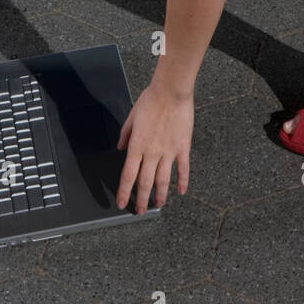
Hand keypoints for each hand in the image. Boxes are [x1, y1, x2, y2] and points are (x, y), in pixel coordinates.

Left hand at [115, 82, 193, 213]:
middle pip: (145, 183)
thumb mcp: (131, 117)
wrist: (171, 92)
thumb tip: (120, 147)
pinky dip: (182, 181)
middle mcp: (152, 153)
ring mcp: (169, 152)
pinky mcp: (183, 148)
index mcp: (137, 146)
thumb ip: (125, 135)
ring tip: (158, 205)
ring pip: (163, 180)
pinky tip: (181, 191)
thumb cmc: (151, 100)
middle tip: (140, 211)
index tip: (121, 202)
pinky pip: (183, 169)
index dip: (124, 191)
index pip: (128, 175)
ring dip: (160, 195)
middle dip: (141, 199)